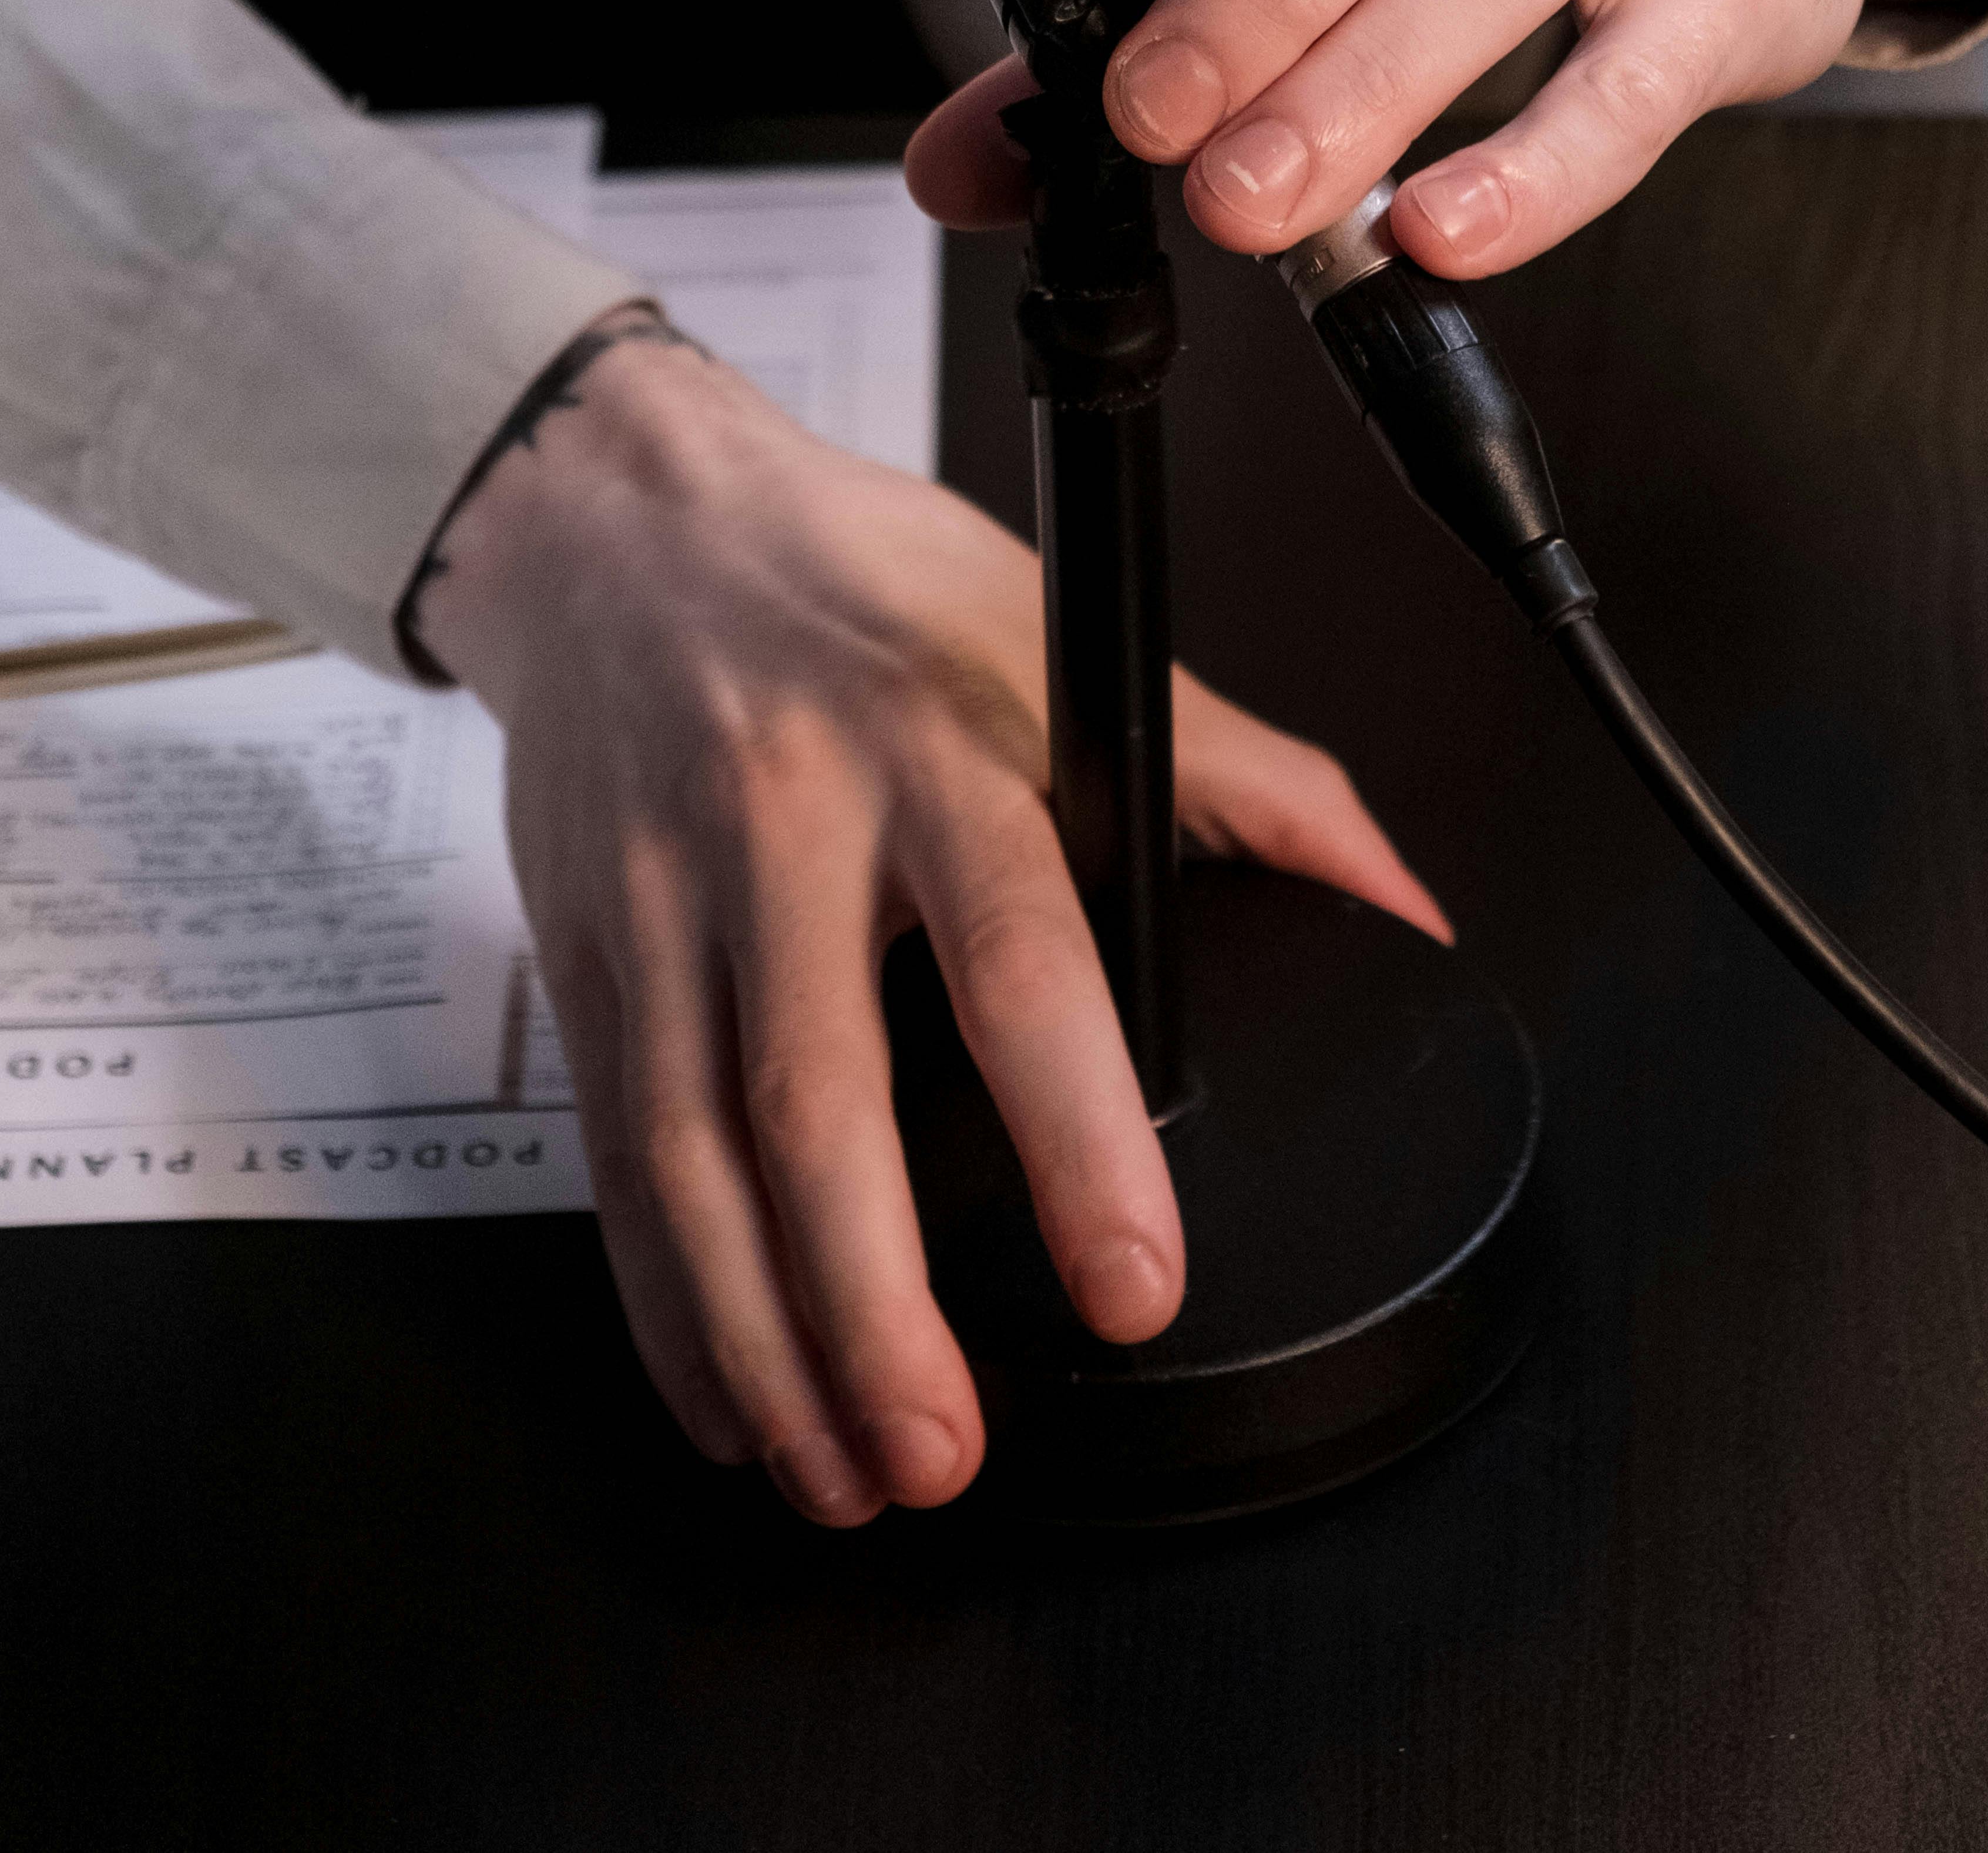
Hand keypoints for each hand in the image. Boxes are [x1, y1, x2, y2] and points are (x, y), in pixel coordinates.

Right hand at [413, 316, 1446, 1525]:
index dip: (1075, 1130)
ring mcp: (667, 895)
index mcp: (937, 751)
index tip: (1129, 1277)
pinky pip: (616, 1154)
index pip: (1017, 958)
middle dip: (876, 1305)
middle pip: (821, 1098)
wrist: (627, 517)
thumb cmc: (862, 579)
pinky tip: (728, 1399)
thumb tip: (1401, 902)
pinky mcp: (586, 949)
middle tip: (946, 1453)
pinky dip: (667, 1300)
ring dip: (768, 1341)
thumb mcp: (1061, 631)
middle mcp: (788, 827)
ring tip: (847, 1470)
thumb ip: (1249, 776)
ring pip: (696, 1155)